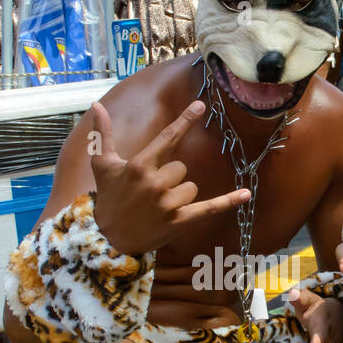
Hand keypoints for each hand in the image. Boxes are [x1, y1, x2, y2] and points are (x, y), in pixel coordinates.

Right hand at [90, 100, 250, 257]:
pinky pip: (208, 208)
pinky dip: (227, 201)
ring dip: (179, 194)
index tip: (200, 106)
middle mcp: (155, 184)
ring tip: (158, 205)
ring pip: (190, 186)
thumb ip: (103, 134)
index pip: (168, 138)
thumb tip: (97, 105)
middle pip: (181, 167)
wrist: (108, 238)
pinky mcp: (178, 221)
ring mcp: (168, 204)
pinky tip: (246, 194)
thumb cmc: (108, 198)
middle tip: (150, 191)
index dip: (184, 121)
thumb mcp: (102, 165)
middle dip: (169, 176)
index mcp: (139, 166)